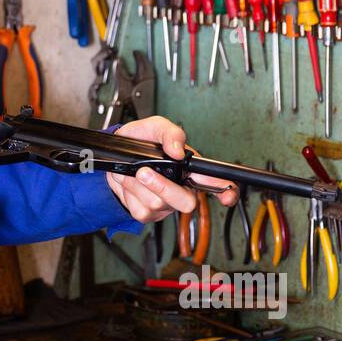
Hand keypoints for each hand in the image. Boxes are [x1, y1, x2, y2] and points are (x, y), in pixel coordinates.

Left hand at [105, 116, 237, 222]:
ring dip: (138, 185)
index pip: (215, 184)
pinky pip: (140, 210)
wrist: (114, 156)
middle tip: (144, 171)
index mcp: (190, 170)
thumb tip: (178, 150)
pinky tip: (130, 183)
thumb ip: (170, 133)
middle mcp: (181, 189)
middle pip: (186, 203)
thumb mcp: (154, 127)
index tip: (227, 195)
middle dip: (163, 187)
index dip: (226, 191)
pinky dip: (130, 193)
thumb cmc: (139, 141)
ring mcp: (165, 204)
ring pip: (157, 203)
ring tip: (133, 171)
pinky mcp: (147, 213)